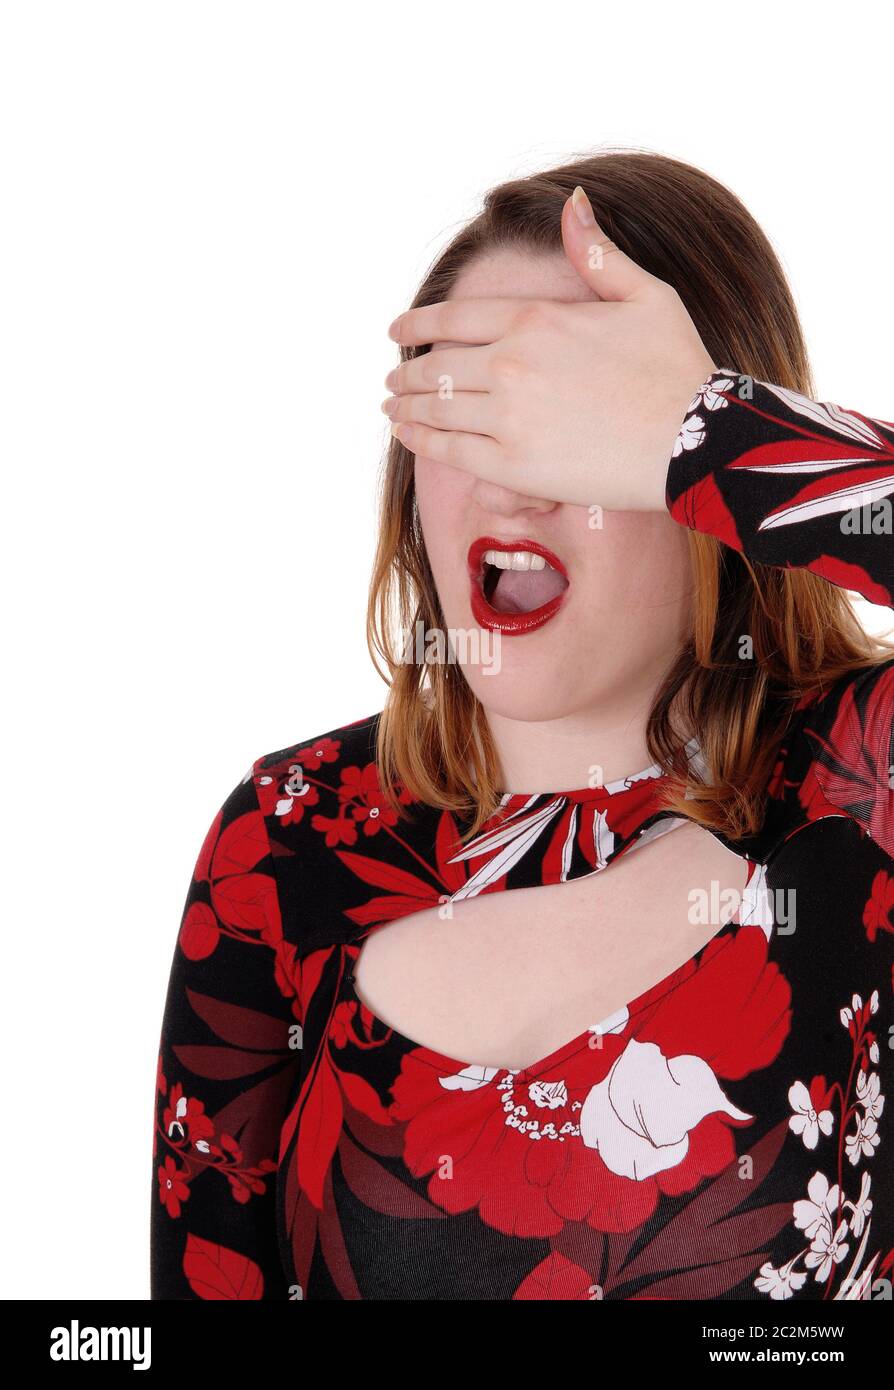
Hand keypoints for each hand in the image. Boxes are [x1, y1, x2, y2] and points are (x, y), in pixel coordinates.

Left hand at [382, 186, 715, 510]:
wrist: (697, 441)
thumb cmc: (677, 367)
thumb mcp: (645, 294)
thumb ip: (596, 252)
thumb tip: (571, 201)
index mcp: (535, 319)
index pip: (453, 319)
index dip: (417, 325)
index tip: (396, 331)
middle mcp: (511, 364)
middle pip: (436, 367)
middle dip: (407, 373)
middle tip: (392, 381)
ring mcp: (508, 417)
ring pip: (435, 409)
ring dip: (406, 408)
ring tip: (392, 410)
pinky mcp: (513, 466)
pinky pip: (449, 451)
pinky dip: (420, 442)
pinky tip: (408, 437)